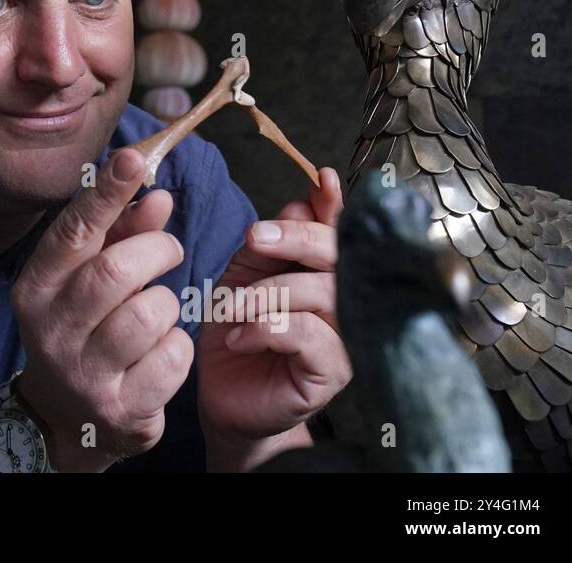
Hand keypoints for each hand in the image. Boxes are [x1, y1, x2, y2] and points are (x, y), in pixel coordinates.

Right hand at [12, 147, 191, 472]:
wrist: (65, 418)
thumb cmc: (84, 327)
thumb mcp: (89, 278)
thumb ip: (122, 234)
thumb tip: (157, 194)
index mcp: (37, 287)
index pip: (73, 232)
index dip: (106, 193)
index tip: (133, 157)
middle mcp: (51, 330)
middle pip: (116, 271)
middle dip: (156, 250)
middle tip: (168, 250)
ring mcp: (84, 373)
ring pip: (149, 314)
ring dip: (168, 304)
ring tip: (158, 311)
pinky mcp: (120, 408)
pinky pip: (173, 358)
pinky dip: (178, 347)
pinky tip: (161, 352)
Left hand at [197, 167, 351, 469]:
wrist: (223, 393)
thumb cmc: (237, 329)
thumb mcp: (244, 274)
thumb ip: (272, 240)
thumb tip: (303, 201)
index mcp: (326, 271)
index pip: (340, 230)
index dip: (335, 204)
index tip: (322, 178)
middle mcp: (348, 301)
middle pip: (341, 256)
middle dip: (298, 239)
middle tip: (257, 237)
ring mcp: (347, 338)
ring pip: (323, 294)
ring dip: (268, 293)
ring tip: (228, 307)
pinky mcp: (333, 372)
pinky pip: (307, 335)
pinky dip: (267, 328)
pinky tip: (239, 336)